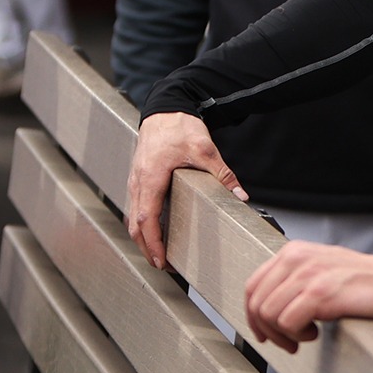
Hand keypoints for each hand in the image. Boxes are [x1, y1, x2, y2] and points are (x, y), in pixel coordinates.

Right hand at [126, 111, 246, 269]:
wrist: (166, 107)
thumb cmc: (178, 125)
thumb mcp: (205, 149)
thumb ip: (222, 175)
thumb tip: (239, 196)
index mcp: (151, 177)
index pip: (146, 219)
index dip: (152, 243)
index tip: (160, 260)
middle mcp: (138, 181)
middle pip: (135, 224)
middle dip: (146, 247)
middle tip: (161, 265)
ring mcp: (135, 179)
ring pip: (133, 216)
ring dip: (143, 236)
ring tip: (159, 253)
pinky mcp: (139, 177)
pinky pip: (136, 206)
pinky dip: (142, 222)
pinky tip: (155, 229)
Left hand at [244, 241, 372, 352]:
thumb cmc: (369, 283)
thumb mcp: (324, 270)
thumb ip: (296, 280)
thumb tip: (269, 307)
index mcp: (295, 251)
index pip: (253, 285)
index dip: (253, 316)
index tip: (265, 332)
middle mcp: (298, 258)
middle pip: (256, 302)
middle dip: (267, 330)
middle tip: (288, 342)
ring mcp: (309, 274)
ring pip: (268, 314)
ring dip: (284, 334)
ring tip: (307, 335)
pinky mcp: (320, 293)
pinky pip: (287, 322)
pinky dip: (298, 335)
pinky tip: (317, 333)